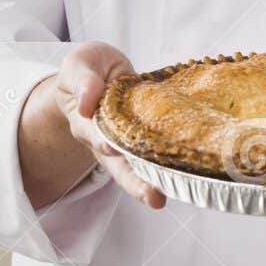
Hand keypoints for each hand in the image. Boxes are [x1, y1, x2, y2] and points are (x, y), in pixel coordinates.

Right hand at [22, 41, 165, 212]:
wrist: (101, 75)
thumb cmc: (89, 69)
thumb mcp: (79, 65)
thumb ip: (82, 80)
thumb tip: (87, 100)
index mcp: (85, 120)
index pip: (93, 132)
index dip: (101, 139)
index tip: (110, 147)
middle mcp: (105, 140)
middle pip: (118, 166)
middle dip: (134, 182)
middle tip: (152, 198)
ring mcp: (126, 145)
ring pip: (136, 170)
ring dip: (149, 185)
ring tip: (162, 200)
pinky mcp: (147, 141)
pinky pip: (156, 158)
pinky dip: (168, 170)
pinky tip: (186, 180)